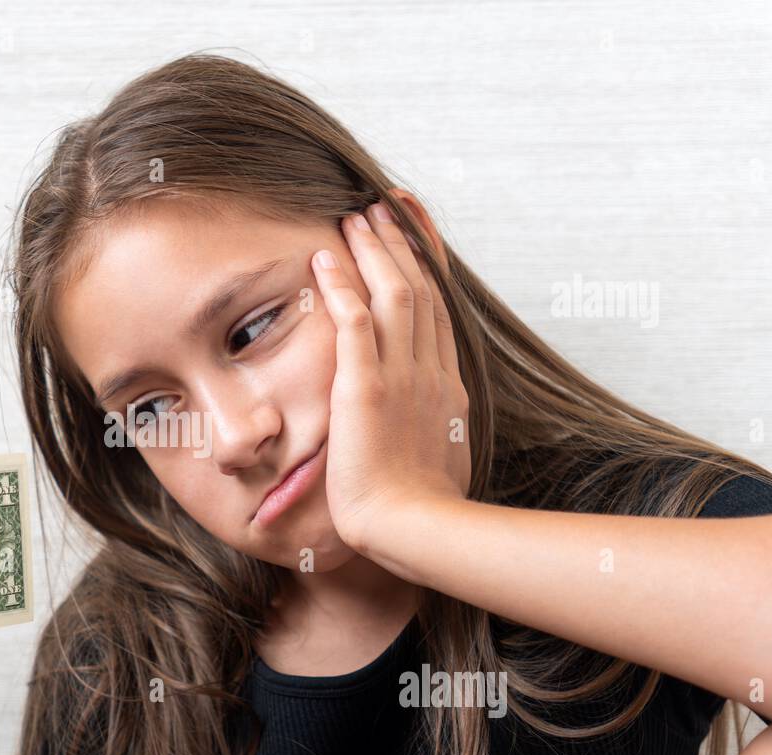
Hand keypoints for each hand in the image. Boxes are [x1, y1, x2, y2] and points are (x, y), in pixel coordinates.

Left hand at [310, 200, 471, 556]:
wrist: (418, 531)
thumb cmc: (423, 513)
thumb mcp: (437, 462)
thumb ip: (430, 433)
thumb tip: (428, 432)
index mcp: (447, 387)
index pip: (438, 310)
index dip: (427, 265)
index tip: (418, 232)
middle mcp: (431, 372)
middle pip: (421, 289)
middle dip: (402, 242)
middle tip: (385, 206)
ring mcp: (402, 377)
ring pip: (394, 294)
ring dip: (373, 251)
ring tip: (356, 216)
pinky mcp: (367, 389)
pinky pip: (355, 323)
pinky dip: (341, 287)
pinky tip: (323, 258)